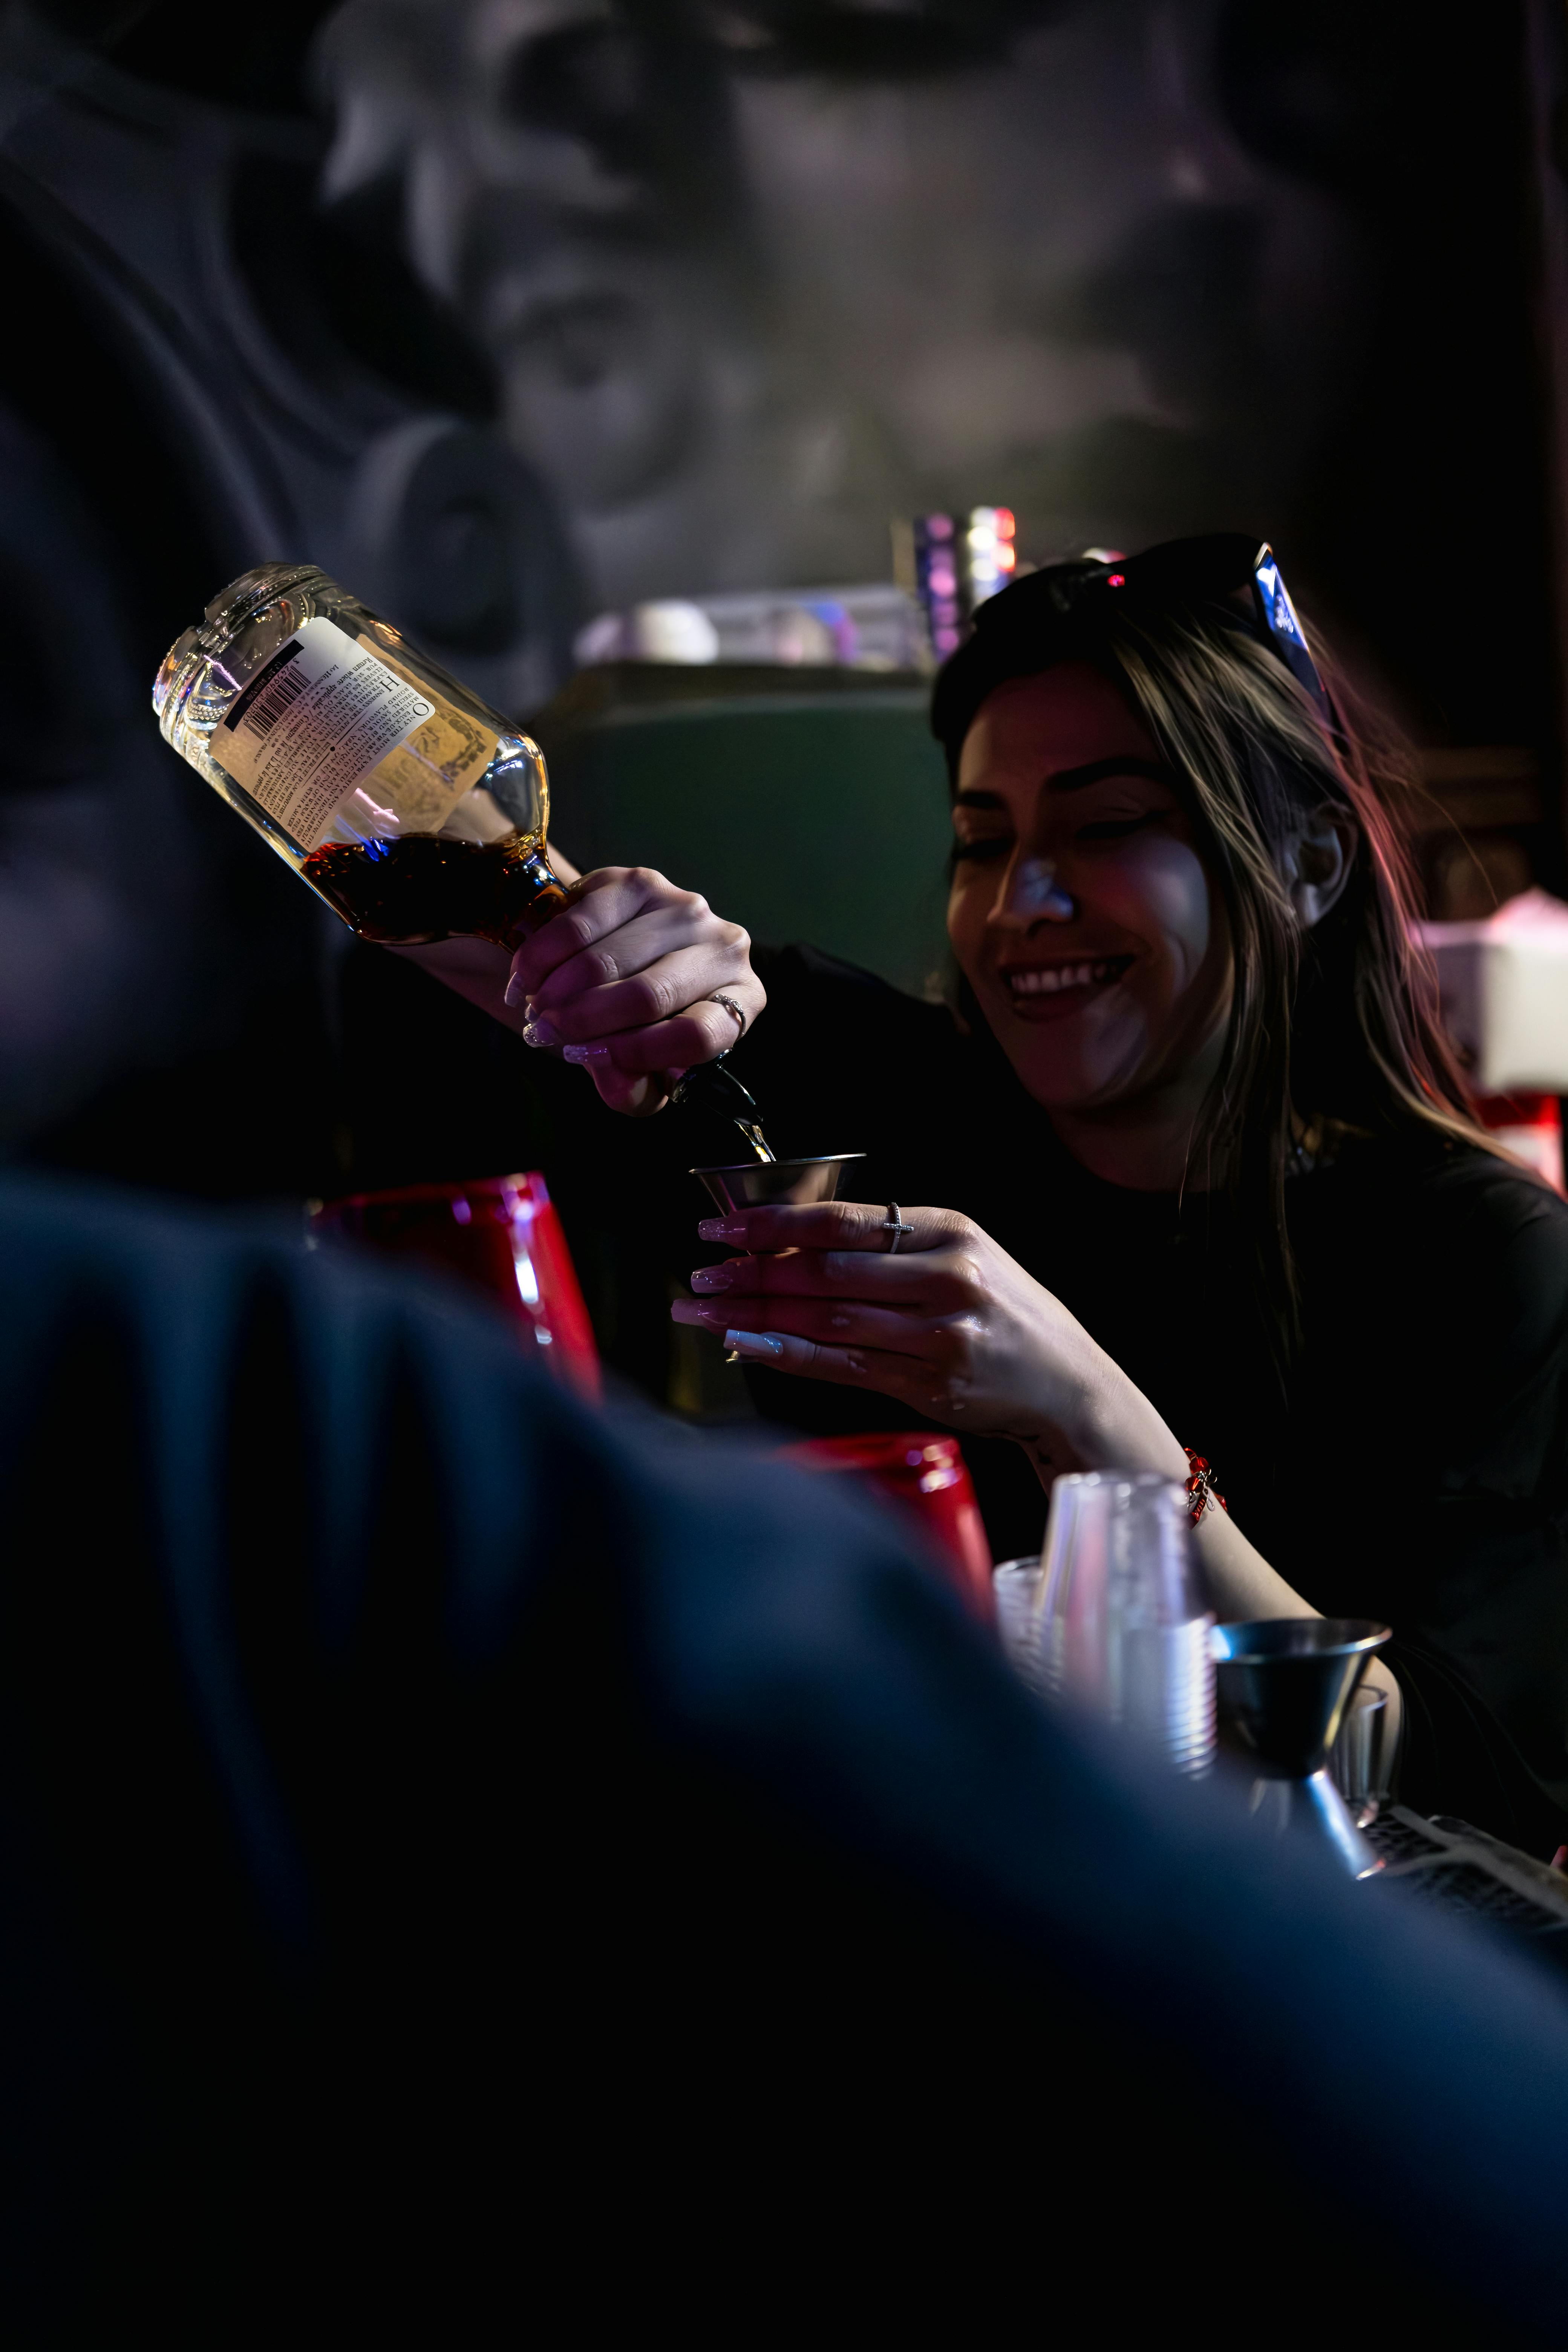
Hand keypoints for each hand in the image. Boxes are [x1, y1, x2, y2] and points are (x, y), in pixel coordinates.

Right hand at [393, 863, 764, 1113]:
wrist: (618, 958)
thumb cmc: (640, 1023)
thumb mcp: (645, 1068)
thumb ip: (634, 1089)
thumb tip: (614, 1086)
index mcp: (742, 999)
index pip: (698, 1034)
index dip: (639, 1053)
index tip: (588, 1058)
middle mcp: (724, 948)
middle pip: (650, 994)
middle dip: (585, 1021)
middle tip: (546, 1034)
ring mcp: (683, 909)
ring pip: (610, 959)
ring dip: (559, 992)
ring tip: (535, 1009)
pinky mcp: (638, 882)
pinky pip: (581, 922)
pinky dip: (544, 955)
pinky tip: (526, 977)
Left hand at [672, 1199, 1188, 1482]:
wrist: (1071, 1385)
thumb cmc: (1008, 1316)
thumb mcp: (965, 1255)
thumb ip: (893, 1246)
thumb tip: (795, 1240)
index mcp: (950, 1231)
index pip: (842, 1221)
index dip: (772, 1224)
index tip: (720, 1228)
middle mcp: (945, 1277)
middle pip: (825, 1271)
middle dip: (751, 1272)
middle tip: (698, 1273)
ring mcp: (938, 1333)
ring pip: (825, 1320)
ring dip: (754, 1315)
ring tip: (703, 1310)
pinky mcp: (930, 1382)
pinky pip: (843, 1365)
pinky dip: (788, 1354)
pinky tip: (746, 1345)